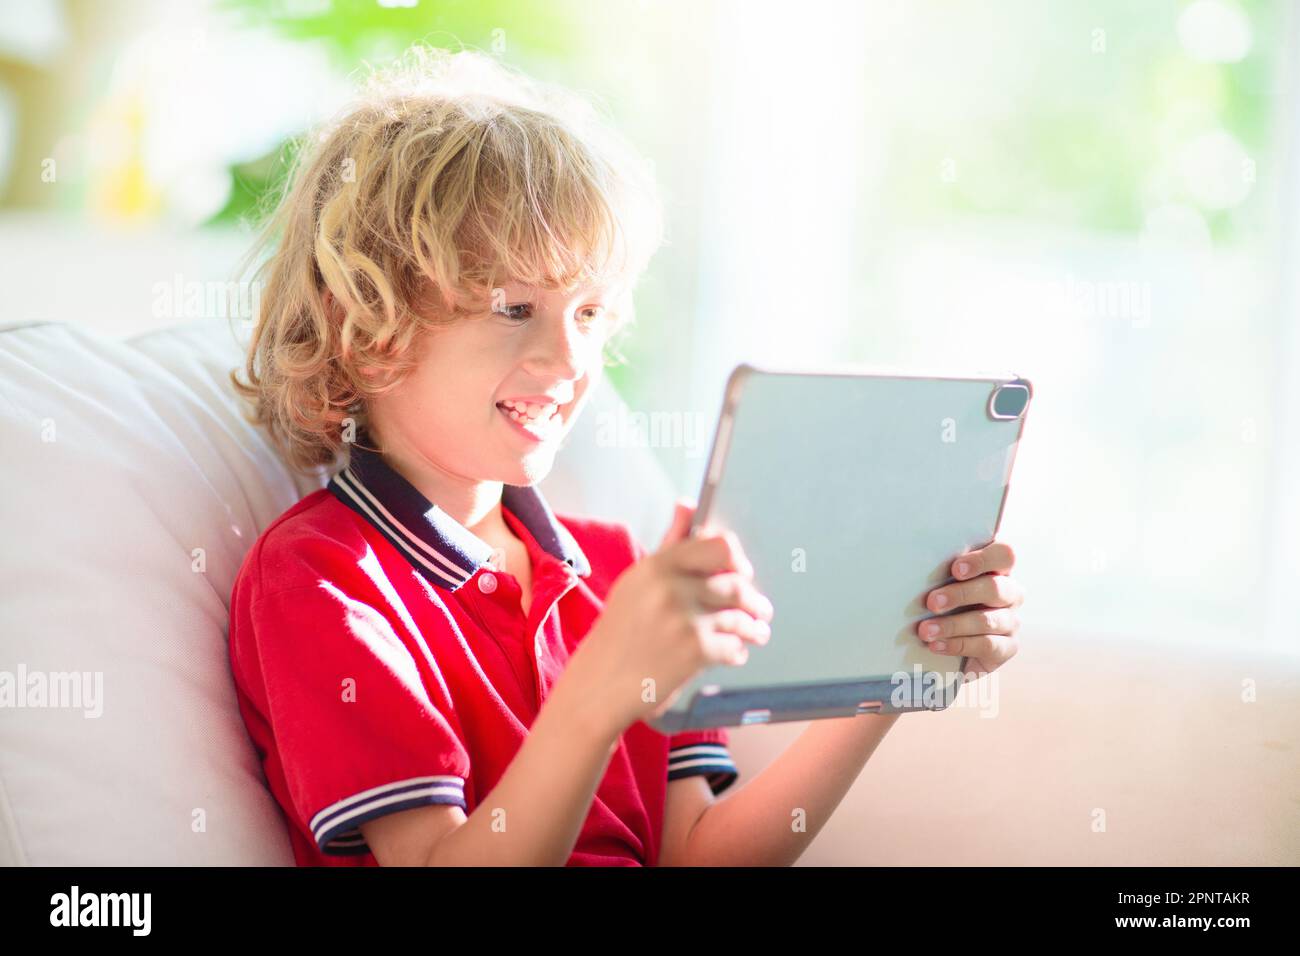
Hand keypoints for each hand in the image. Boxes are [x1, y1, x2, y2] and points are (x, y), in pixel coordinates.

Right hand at [563, 500, 773, 731]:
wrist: (600, 683)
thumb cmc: (621, 631)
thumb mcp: (638, 582)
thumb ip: (670, 545)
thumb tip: (687, 505)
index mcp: (658, 565)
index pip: (718, 545)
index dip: (737, 559)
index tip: (743, 571)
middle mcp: (671, 587)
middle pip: (738, 583)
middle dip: (754, 601)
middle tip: (761, 609)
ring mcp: (684, 619)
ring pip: (740, 617)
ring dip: (753, 628)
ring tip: (756, 633)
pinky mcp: (695, 650)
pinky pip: (733, 647)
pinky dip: (738, 653)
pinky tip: (735, 654)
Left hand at [917, 540, 1021, 677]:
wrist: (949, 648)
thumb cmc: (943, 603)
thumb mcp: (941, 582)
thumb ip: (940, 570)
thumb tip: (914, 559)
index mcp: (997, 569)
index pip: (1004, 555)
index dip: (982, 560)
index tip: (955, 569)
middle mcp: (1010, 593)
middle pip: (995, 588)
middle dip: (961, 594)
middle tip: (932, 603)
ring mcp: (1011, 621)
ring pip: (988, 620)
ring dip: (953, 625)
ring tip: (926, 631)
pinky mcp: (1008, 647)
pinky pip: (987, 646)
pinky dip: (958, 645)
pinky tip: (937, 646)